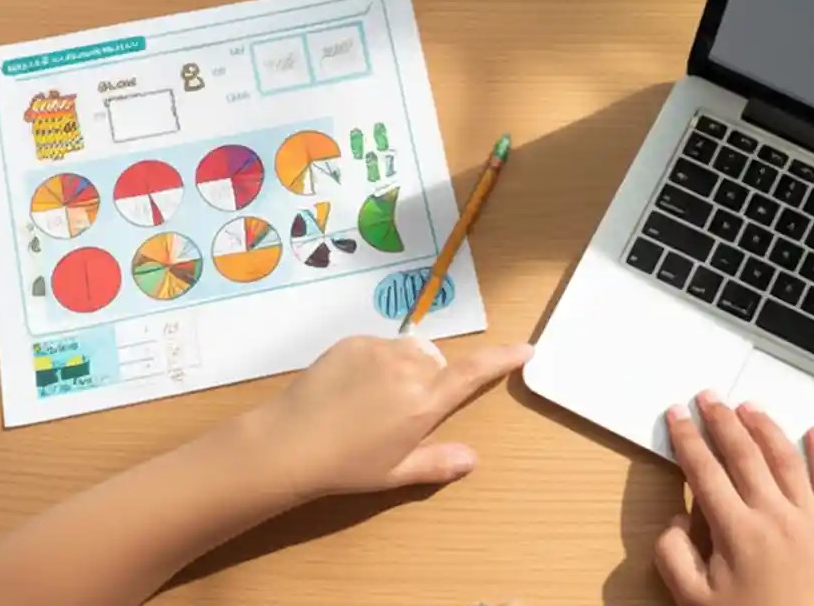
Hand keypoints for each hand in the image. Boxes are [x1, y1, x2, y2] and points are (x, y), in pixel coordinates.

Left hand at [250, 336, 532, 498]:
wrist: (288, 443)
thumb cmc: (346, 466)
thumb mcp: (396, 473)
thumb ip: (438, 463)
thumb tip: (473, 458)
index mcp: (424, 402)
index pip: (473, 374)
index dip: (502, 359)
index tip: (525, 348)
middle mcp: (408, 369)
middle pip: (437, 362)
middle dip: (432, 379)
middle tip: (403, 412)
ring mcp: (379, 350)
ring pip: (410, 350)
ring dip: (407, 366)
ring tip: (375, 399)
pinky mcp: (352, 341)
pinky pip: (380, 345)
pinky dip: (378, 360)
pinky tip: (353, 387)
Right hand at [655, 391, 813, 605]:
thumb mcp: (694, 602)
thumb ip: (674, 556)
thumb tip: (675, 518)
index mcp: (737, 531)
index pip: (704, 470)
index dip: (687, 439)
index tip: (676, 415)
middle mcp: (774, 516)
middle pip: (743, 453)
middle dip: (721, 420)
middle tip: (707, 397)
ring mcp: (809, 521)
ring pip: (785, 458)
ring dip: (764, 426)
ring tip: (747, 406)